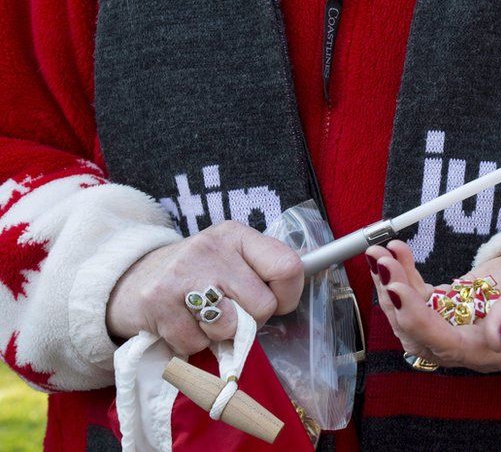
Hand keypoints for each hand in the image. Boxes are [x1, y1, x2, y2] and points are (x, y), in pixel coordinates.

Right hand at [106, 220, 302, 355]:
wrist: (130, 280)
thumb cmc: (195, 276)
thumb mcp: (231, 260)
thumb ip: (262, 274)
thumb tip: (292, 299)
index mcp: (237, 235)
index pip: (287, 267)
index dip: (288, 296)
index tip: (275, 302)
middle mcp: (212, 248)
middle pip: (263, 305)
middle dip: (250, 320)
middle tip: (229, 312)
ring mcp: (183, 273)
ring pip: (230, 328)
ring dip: (219, 334)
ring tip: (202, 317)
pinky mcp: (159, 301)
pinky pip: (197, 343)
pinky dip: (191, 343)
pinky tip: (180, 323)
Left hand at [366, 237, 500, 372]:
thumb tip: (495, 338)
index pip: (452, 345)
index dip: (419, 321)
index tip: (397, 291)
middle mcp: (482, 346)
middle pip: (425, 337)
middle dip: (397, 303)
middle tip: (382, 264)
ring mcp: (466, 327)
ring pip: (417, 321)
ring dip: (393, 290)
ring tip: (381, 256)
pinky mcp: (457, 307)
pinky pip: (423, 301)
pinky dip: (405, 278)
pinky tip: (397, 254)